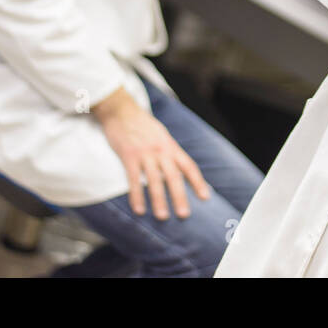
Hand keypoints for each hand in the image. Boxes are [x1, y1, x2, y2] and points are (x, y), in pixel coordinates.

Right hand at [93, 88, 210, 218]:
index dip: (198, 182)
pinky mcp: (129, 156)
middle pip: (174, 176)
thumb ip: (169, 152)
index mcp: (171, 146)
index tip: (205, 197)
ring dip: (159, 200)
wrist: (122, 110)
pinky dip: (136, 195)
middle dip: (180, 196)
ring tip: (162, 217)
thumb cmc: (143, 125)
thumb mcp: (162, 135)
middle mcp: (161, 151)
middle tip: (184, 215)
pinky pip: (133, 179)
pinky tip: (139, 209)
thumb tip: (179, 168)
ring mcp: (145, 153)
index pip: (188, 166)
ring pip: (154, 180)